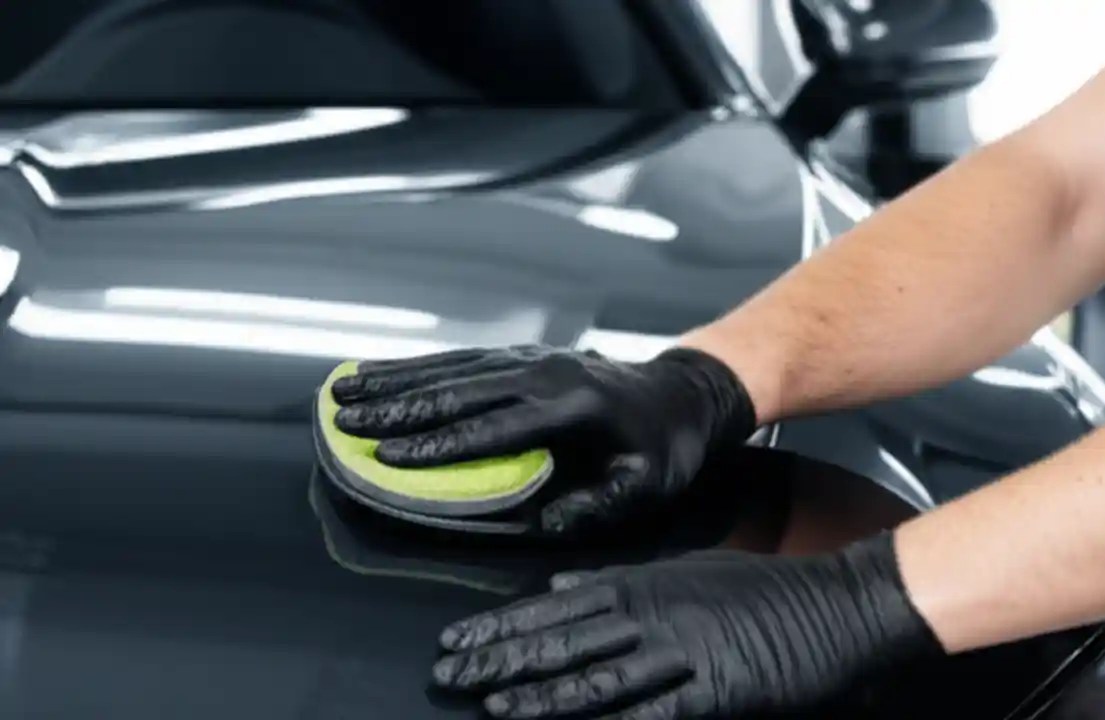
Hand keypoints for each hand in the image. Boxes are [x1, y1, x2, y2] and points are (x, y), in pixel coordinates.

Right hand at [330, 346, 755, 533]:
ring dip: (394, 381)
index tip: (390, 458)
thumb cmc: (664, 449)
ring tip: (342, 393)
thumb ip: (596, 504)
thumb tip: (546, 521)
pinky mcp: (523, 355)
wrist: (683, 393)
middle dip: (397, 408)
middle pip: (460, 390)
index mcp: (573, 407)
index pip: (494, 429)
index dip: (439, 445)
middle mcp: (545, 372)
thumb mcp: (645, 486)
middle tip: (344, 422)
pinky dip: (416, 366)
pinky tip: (377, 373)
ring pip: (452, 368)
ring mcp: (531, 358)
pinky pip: (462, 359)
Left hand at [430, 533, 941, 718]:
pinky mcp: (714, 690)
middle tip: (449, 674)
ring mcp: (682, 652)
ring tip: (492, 706)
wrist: (831, 603)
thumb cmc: (758, 589)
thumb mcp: (682, 570)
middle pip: (564, 639)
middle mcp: (652, 613)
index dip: (502, 626)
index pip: (555, 606)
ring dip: (540, 695)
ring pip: (597, 676)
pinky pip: (652, 713)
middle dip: (502, 659)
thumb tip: (555, 585)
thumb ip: (617, 579)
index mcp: (643, 583)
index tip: (455, 640)